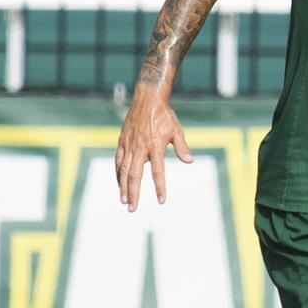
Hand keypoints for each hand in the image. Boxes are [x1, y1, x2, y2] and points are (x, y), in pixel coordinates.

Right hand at [113, 88, 191, 209]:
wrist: (147, 99)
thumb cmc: (164, 116)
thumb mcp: (176, 131)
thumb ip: (182, 148)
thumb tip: (190, 161)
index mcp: (155, 146)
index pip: (158, 172)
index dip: (159, 187)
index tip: (161, 200)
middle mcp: (140, 148)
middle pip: (134, 176)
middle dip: (134, 194)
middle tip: (132, 208)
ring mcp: (129, 145)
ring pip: (124, 170)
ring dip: (123, 187)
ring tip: (124, 200)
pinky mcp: (122, 141)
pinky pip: (118, 161)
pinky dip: (118, 174)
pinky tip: (119, 183)